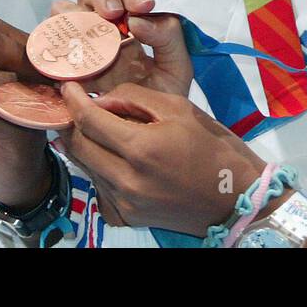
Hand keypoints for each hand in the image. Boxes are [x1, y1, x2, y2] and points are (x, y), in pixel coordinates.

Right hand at [53, 0, 192, 95]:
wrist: (143, 133)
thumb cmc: (160, 96)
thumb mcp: (175, 67)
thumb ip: (168, 38)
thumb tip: (137, 20)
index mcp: (126, 22)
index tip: (144, 6)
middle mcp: (97, 26)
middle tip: (113, 12)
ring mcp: (74, 43)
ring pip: (62, 12)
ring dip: (74, 15)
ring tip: (89, 32)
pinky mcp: (57, 65)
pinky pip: (46, 46)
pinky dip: (53, 43)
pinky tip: (69, 54)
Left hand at [58, 81, 264, 236]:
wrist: (238, 198)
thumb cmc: (214, 147)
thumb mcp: (179, 107)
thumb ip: (134, 98)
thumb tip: (101, 99)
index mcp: (142, 149)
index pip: (89, 120)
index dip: (73, 100)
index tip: (68, 87)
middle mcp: (127, 181)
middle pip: (78, 146)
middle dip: (74, 123)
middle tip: (78, 107)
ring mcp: (126, 204)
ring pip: (86, 168)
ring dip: (85, 146)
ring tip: (97, 129)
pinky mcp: (128, 219)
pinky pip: (99, 188)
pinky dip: (99, 170)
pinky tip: (113, 159)